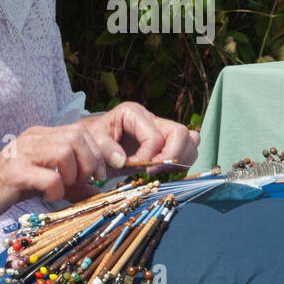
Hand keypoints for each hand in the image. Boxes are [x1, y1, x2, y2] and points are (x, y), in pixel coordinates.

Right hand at [0, 123, 122, 238]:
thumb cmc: (9, 188)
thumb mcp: (46, 182)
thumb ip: (72, 182)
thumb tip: (101, 191)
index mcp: (43, 136)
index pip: (82, 131)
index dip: (101, 150)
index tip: (107, 172)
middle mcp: (34, 138)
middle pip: (78, 137)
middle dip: (91, 162)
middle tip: (84, 182)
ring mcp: (22, 152)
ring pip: (65, 152)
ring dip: (73, 175)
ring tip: (63, 189)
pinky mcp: (13, 172)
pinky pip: (48, 177)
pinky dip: (56, 190)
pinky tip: (47, 196)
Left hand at [79, 102, 199, 175]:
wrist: (94, 141)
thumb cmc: (93, 139)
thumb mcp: (93, 141)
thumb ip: (105, 149)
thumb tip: (123, 161)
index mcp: (133, 113)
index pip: (154, 137)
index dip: (147, 157)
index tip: (133, 168)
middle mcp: (153, 118)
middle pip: (181, 133)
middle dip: (171, 156)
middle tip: (153, 170)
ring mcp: (163, 128)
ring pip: (191, 140)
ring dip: (180, 159)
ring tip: (159, 169)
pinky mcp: (168, 140)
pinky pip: (189, 149)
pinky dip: (182, 162)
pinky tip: (165, 169)